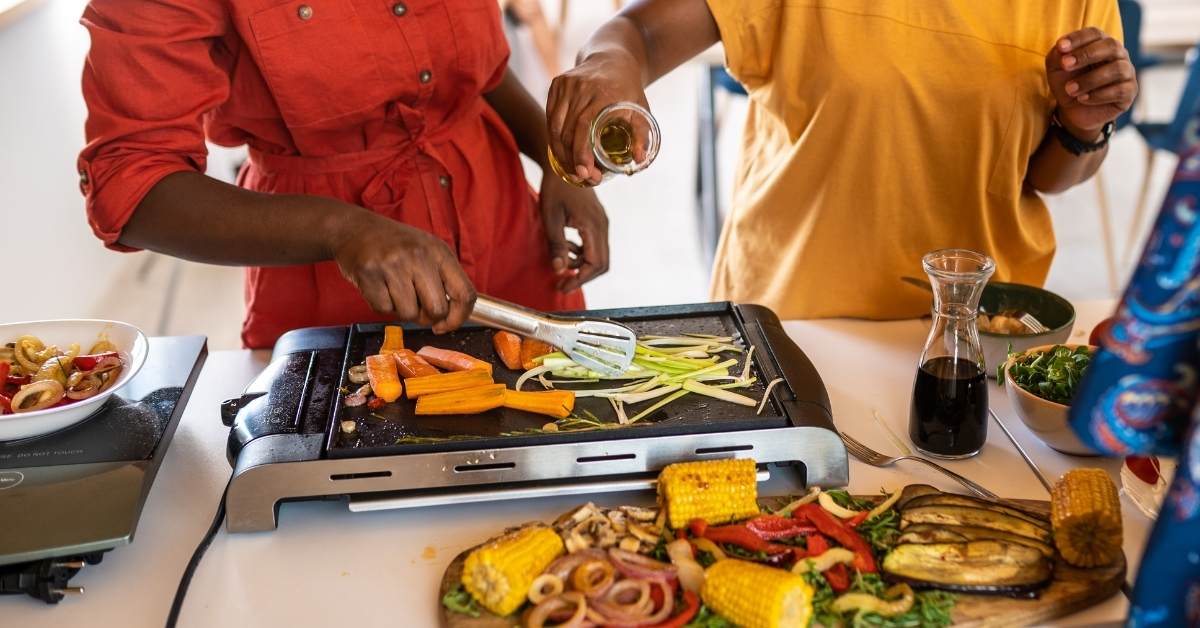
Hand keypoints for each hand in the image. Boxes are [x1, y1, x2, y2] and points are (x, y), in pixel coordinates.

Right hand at [331, 210, 475, 332]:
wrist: (355, 228)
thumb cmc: (396, 245)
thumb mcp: (428, 251)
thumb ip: (444, 280)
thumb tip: (454, 317)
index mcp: (439, 251)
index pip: (465, 294)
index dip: (459, 318)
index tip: (447, 325)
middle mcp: (418, 256)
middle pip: (437, 310)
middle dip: (428, 318)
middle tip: (417, 307)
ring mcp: (393, 265)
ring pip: (409, 314)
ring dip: (402, 310)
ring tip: (395, 290)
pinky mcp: (369, 274)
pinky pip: (384, 310)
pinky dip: (382, 305)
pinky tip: (380, 287)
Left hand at [539, 174, 609, 291]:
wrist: (563, 164)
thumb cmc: (554, 188)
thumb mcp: (550, 218)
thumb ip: (556, 245)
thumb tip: (558, 271)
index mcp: (593, 225)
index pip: (595, 263)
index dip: (580, 279)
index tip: (562, 286)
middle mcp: (603, 226)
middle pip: (601, 264)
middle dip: (582, 276)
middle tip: (561, 284)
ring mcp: (602, 223)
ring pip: (599, 256)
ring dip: (581, 265)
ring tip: (561, 263)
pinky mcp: (597, 221)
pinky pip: (595, 245)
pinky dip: (583, 253)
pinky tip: (567, 249)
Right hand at [547, 50, 647, 184]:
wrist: (613, 58)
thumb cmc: (628, 89)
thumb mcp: (641, 109)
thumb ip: (642, 134)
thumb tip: (639, 160)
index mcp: (603, 92)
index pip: (585, 126)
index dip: (582, 152)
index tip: (585, 172)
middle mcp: (582, 86)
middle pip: (569, 130)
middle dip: (572, 159)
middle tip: (582, 177)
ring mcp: (566, 84)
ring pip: (556, 126)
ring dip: (561, 153)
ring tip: (572, 170)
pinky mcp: (557, 84)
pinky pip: (551, 118)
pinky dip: (554, 138)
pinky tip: (562, 153)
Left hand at [1045, 27, 1137, 139]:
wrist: (1073, 110)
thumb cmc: (1067, 82)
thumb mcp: (1056, 68)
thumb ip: (1057, 55)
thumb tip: (1061, 47)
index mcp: (1100, 44)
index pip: (1094, 34)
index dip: (1078, 38)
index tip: (1061, 47)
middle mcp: (1117, 55)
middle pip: (1111, 46)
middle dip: (1086, 54)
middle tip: (1065, 65)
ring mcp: (1126, 72)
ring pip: (1117, 69)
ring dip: (1090, 79)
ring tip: (1070, 89)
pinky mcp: (1129, 92)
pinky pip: (1120, 90)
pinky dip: (1098, 95)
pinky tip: (1082, 99)